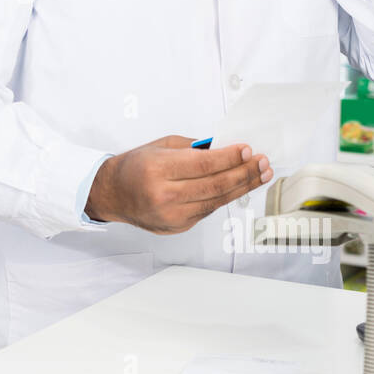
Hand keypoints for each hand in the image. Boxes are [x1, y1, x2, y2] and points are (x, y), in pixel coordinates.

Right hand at [84, 136, 271, 234]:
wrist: (112, 194)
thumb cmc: (134, 167)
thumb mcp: (161, 146)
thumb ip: (194, 148)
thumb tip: (226, 148)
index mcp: (158, 170)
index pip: (204, 165)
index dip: (230, 157)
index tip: (247, 149)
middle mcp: (164, 195)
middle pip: (215, 185)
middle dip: (244, 173)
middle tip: (262, 163)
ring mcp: (172, 216)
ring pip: (217, 202)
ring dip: (242, 187)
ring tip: (260, 175)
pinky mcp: (178, 227)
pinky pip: (208, 211)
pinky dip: (224, 198)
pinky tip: (237, 187)